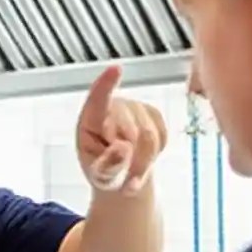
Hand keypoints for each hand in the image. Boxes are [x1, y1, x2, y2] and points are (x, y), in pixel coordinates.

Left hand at [76, 66, 167, 194]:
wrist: (121, 174)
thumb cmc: (104, 172)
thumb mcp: (100, 176)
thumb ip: (108, 165)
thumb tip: (122, 148)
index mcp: (89, 121)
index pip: (98, 100)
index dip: (107, 85)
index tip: (115, 69)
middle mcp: (111, 108)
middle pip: (134, 132)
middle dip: (135, 161)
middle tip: (126, 182)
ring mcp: (133, 108)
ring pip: (151, 136)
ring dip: (145, 162)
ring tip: (132, 175)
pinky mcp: (152, 113)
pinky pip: (162, 136)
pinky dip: (155, 154)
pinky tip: (143, 157)